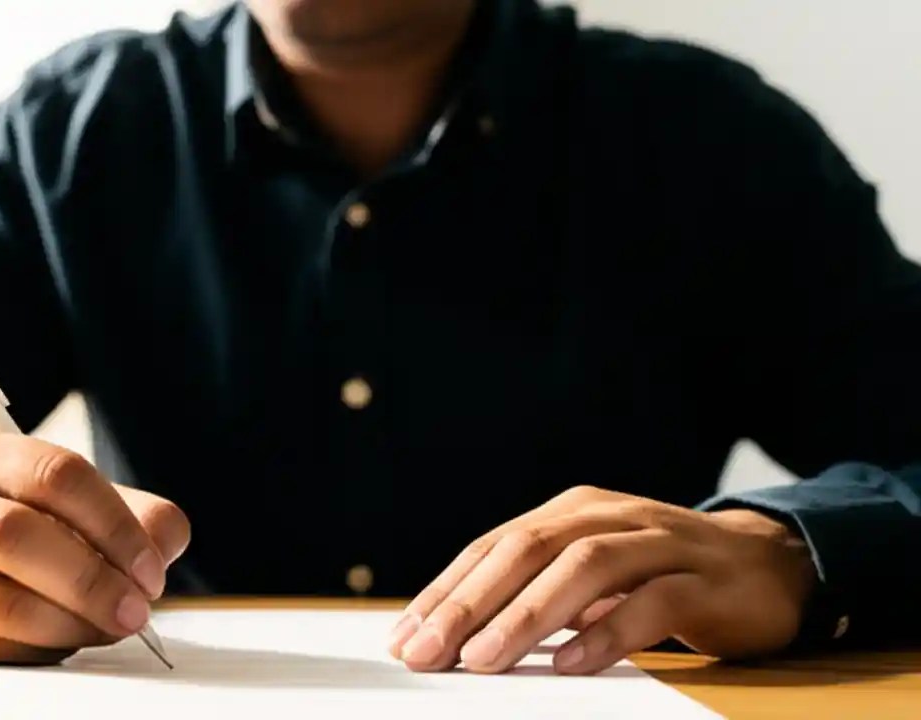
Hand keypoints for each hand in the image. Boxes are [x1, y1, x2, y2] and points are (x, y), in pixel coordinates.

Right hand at [0, 432, 190, 662]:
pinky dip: (52, 640)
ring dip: (76, 619)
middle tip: (136, 608)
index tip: (151, 569)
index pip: (57, 475)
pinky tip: (76, 633)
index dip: (115, 525)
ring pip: (5, 598)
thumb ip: (138, 517)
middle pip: (16, 532)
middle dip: (91, 578)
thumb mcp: (85, 507)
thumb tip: (160, 548)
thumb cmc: (34, 525)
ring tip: (112, 625)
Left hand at [388, 486, 815, 674]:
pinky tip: (569, 664)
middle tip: (428, 651)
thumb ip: (536, 592)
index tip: (405, 637)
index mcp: (572, 511)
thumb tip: (455, 634)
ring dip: (527, 614)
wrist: (770, 564)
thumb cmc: (661, 575)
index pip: (494, 546)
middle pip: (527, 549)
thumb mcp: (591, 576)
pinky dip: (606, 633)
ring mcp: (659, 543)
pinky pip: (651, 602)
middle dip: (470, 602)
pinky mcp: (704, 580)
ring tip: (483, 659)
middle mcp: (609, 515)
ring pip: (584, 567)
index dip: (446, 590)